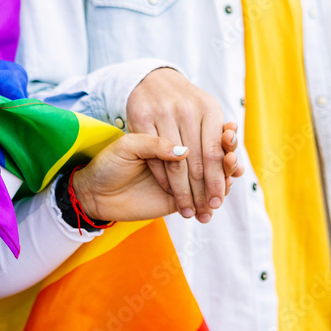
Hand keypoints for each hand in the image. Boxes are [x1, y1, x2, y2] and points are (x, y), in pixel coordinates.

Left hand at [73, 126, 242, 222]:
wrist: (96, 192)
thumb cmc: (110, 164)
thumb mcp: (128, 148)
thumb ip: (154, 145)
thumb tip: (183, 152)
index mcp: (169, 135)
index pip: (201, 134)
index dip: (218, 134)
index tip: (229, 133)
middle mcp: (180, 154)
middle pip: (212, 154)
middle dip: (225, 155)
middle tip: (233, 156)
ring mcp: (183, 175)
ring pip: (214, 173)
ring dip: (226, 171)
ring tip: (234, 169)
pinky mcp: (182, 197)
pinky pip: (206, 193)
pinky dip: (219, 190)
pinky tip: (229, 185)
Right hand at [126, 68, 231, 222]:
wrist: (152, 79)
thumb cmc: (187, 106)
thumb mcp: (206, 116)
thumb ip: (220, 142)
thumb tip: (238, 171)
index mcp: (209, 108)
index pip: (215, 153)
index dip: (217, 180)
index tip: (218, 201)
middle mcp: (187, 109)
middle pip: (197, 161)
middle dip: (202, 191)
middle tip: (206, 212)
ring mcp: (162, 112)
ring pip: (175, 163)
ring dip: (182, 192)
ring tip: (189, 210)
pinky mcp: (141, 117)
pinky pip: (154, 157)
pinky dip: (163, 178)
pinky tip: (169, 192)